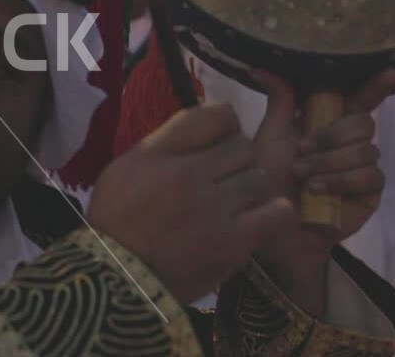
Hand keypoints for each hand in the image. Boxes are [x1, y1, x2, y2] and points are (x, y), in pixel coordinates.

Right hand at [88, 103, 298, 302]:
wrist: (117, 279)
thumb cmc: (116, 221)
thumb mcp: (124, 167)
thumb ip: (164, 143)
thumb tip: (207, 119)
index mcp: (157, 152)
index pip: (215, 115)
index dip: (225, 125)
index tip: (218, 142)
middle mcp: (187, 173)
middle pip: (241, 146)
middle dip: (235, 160)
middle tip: (222, 179)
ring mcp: (213, 207)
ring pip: (259, 177)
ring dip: (249, 188)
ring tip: (233, 205)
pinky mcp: (233, 242)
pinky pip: (278, 213)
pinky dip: (273, 212)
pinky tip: (258, 219)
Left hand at [250, 69, 394, 312]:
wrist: (271, 224)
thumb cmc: (267, 179)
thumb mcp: (269, 136)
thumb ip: (278, 102)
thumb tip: (261, 67)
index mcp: (326, 123)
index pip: (357, 100)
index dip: (374, 87)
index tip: (387, 72)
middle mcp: (347, 143)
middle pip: (363, 121)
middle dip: (330, 135)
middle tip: (301, 150)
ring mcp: (361, 166)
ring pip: (364, 148)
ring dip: (328, 161)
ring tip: (301, 176)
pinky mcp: (369, 191)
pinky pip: (369, 175)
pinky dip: (339, 179)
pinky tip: (316, 189)